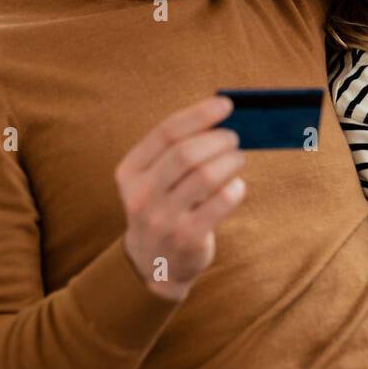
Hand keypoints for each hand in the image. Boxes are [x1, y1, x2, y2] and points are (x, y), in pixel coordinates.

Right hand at [114, 95, 246, 301]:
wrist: (154, 264)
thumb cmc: (164, 207)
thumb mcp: (155, 179)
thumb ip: (178, 149)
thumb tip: (222, 116)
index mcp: (130, 172)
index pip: (166, 132)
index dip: (199, 114)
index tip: (225, 104)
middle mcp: (141, 195)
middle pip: (186, 153)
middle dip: (218, 139)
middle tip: (235, 137)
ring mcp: (162, 218)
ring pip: (205, 176)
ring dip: (230, 161)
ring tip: (238, 158)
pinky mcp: (186, 237)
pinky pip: (220, 203)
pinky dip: (235, 189)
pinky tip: (237, 186)